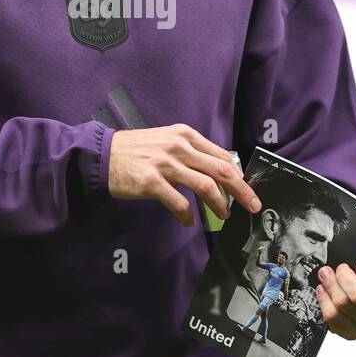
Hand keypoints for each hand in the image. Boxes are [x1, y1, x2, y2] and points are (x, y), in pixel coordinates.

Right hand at [107, 124, 261, 226]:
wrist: (103, 154)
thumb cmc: (136, 150)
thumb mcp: (167, 141)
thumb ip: (190, 152)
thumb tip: (217, 170)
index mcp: (185, 135)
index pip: (222, 156)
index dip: (239, 175)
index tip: (246, 189)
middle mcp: (179, 147)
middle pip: (222, 170)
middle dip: (242, 191)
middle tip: (253, 206)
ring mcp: (165, 164)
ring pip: (206, 186)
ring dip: (220, 205)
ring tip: (224, 216)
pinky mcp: (152, 182)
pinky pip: (179, 202)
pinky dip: (188, 215)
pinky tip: (189, 221)